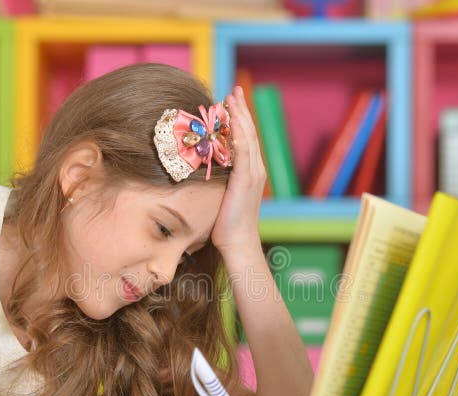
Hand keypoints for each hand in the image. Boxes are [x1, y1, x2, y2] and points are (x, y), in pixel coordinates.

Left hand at [210, 86, 266, 255]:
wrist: (238, 241)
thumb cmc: (226, 224)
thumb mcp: (221, 196)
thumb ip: (217, 180)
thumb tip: (201, 170)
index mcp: (250, 171)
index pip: (245, 139)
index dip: (239, 119)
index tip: (230, 102)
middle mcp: (255, 169)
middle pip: (248, 132)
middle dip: (241, 110)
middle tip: (233, 91)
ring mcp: (253, 173)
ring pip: (247, 137)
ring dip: (240, 116)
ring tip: (232, 99)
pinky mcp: (247, 179)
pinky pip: (244, 151)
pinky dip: (239, 135)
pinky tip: (233, 122)